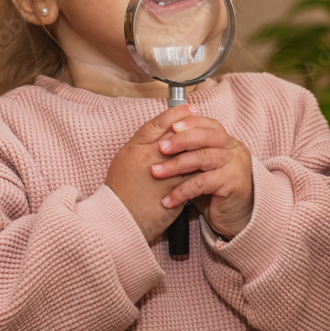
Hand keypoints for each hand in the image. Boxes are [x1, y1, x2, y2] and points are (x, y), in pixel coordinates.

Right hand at [104, 104, 201, 242]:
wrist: (118, 222)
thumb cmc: (121, 193)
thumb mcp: (125, 163)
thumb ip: (142, 148)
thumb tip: (164, 135)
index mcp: (133, 149)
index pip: (156, 124)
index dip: (175, 114)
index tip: (190, 108)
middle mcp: (146, 159)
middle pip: (175, 137)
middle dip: (192, 128)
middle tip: (205, 121)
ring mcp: (160, 175)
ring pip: (187, 156)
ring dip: (200, 150)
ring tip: (211, 145)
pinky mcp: (171, 192)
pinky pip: (191, 177)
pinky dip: (201, 171)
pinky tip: (209, 167)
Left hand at [151, 113, 253, 239]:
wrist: (235, 219)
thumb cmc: (215, 192)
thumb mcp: (203, 168)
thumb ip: (192, 152)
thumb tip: (162, 138)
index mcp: (228, 141)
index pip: (208, 124)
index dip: (189, 123)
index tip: (169, 126)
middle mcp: (235, 149)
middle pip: (207, 136)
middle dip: (181, 140)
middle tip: (160, 148)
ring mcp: (236, 165)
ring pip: (203, 158)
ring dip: (176, 165)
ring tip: (156, 172)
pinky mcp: (233, 184)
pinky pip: (202, 183)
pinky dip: (182, 190)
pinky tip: (168, 199)